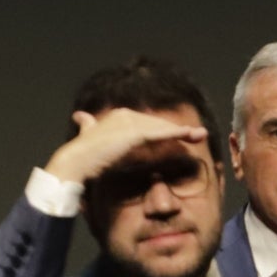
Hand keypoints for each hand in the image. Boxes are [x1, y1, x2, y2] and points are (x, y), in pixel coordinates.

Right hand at [44, 107, 208, 186]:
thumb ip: (88, 125)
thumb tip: (80, 117)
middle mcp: (125, 115)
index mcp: (118, 116)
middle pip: (158, 123)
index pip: (148, 123)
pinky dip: (177, 134)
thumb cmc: (82, 155)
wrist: (77, 161)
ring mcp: (130, 123)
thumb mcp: (88, 136)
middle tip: (198, 134)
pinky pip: (160, 133)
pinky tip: (190, 136)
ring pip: (162, 128)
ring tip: (200, 136)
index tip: (181, 135)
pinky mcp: (135, 133)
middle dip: (178, 130)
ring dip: (183, 132)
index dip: (165, 130)